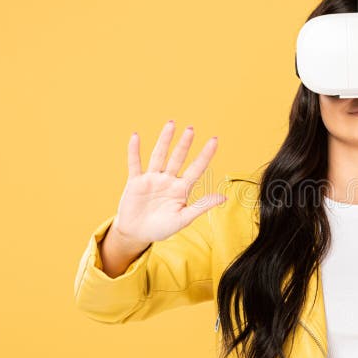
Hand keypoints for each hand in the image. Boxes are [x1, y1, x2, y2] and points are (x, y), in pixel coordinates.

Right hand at [111, 120, 226, 246]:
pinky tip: (136, 137)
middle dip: (184, 144)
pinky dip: (134, 151)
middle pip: (178, 158)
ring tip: (171, 124)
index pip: (197, 168)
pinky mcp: (135, 182)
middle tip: (191, 129)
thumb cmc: (161, 227)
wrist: (137, 234)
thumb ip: (201, 206)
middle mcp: (168, 180)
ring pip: (159, 156)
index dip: (205, 155)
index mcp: (182, 189)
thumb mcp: (183, 219)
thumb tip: (224, 197)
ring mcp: (152, 179)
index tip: (215, 140)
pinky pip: (135, 163)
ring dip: (164, 140)